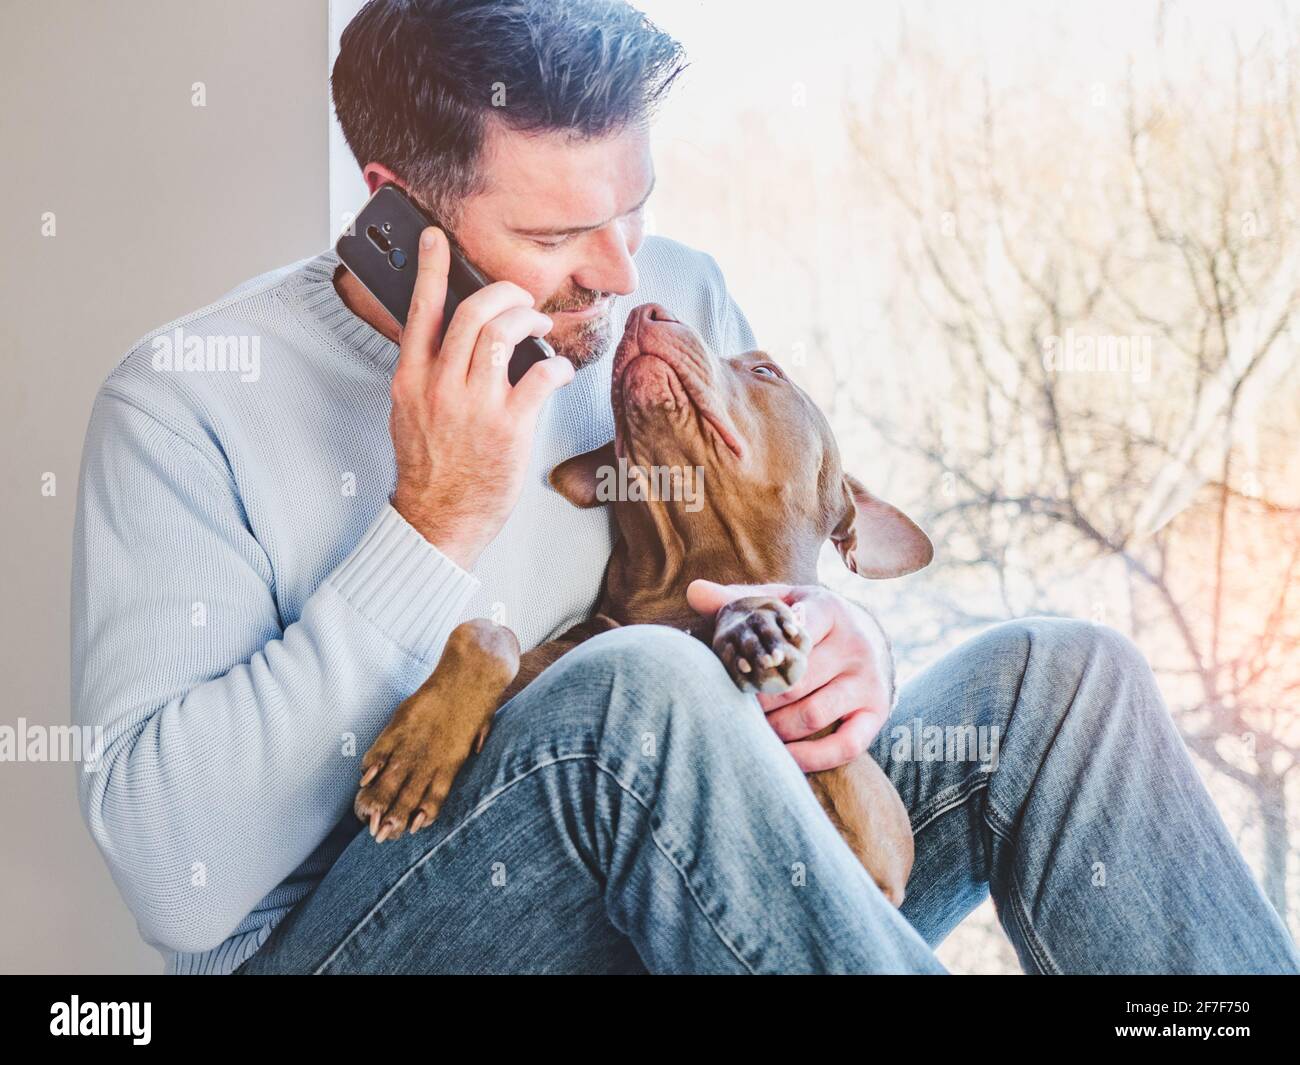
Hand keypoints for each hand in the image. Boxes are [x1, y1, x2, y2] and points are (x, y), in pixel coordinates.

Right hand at [389, 226, 574, 568]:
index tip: (435, 238)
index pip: (419, 310)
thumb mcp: (409, 411)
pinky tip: (558, 371)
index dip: (430, 268)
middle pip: (473, 312)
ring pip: (504, 333)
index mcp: (411, 378)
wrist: (437, 519)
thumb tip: (451, 335)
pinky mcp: (509, 428)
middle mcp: (440, 386)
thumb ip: (425, 371)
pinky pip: (540, 376)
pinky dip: (556, 366)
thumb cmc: (430, 467)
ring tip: (539, 327)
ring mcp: (474, 406)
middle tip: (519, 297)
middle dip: (504, 292)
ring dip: (530, 320)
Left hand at [687, 579, 893, 772]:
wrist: (871, 636)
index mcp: (830, 611)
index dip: (758, 657)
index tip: (736, 670)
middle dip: (757, 698)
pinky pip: (843, 746)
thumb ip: (741, 598)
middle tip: (728, 707)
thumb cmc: (811, 620)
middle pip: (795, 682)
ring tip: (747, 729)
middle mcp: (856, 646)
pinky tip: (780, 757)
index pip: (792, 635)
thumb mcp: (783, 600)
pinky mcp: (876, 714)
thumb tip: (694, 591)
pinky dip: (809, 758)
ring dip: (774, 729)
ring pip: (812, 716)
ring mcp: (870, 683)